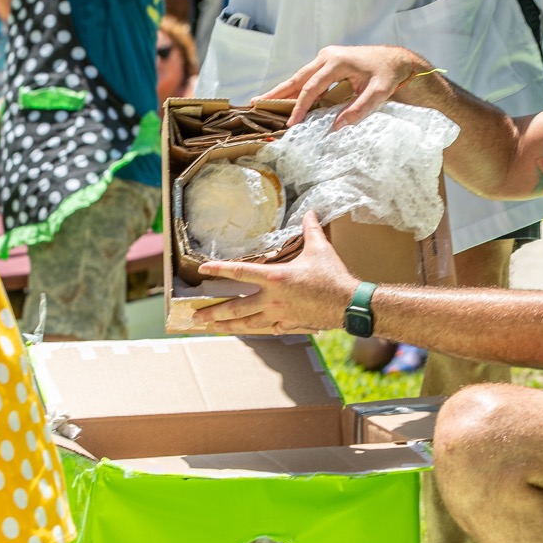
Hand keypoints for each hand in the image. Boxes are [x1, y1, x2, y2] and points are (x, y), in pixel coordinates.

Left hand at [193, 212, 354, 333]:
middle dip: (212, 311)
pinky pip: (267, 328)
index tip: (202, 269)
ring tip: (212, 327)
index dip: (219, 269)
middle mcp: (272, 299)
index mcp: (275, 277)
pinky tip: (248, 331)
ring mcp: (279, 315)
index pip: (239, 272)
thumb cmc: (332, 276)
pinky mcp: (289, 325)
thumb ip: (310, 229)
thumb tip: (310, 212)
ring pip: (247, 323)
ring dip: (227, 325)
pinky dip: (256, 329)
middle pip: (235, 306)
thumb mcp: (320, 248)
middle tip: (195, 316)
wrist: (348, 305)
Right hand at [255, 45, 425, 128]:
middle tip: (256, 104)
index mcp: (336, 62)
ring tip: (262, 101)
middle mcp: (327, 56)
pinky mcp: (327, 61)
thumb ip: (359, 108)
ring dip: (282, 89)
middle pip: (297, 78)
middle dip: (277, 93)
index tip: (292, 123)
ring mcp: (325, 57)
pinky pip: (307, 76)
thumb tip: (337, 126)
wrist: (395, 59)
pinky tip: (284, 97)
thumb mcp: (379, 92)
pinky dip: (295, 87)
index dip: (300, 106)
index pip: (312, 88)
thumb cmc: (388, 74)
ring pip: (299, 76)